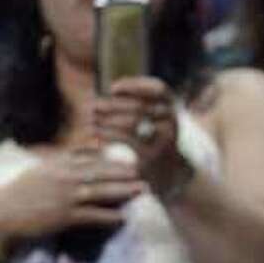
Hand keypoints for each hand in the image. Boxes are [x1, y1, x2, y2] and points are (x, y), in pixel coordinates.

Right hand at [0, 146, 140, 241]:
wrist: (5, 212)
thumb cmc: (23, 192)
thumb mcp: (43, 169)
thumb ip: (66, 159)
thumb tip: (92, 149)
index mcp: (58, 165)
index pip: (90, 160)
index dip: (112, 162)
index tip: (130, 162)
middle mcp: (64, 178)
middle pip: (99, 174)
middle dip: (122, 174)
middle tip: (142, 175)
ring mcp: (65, 197)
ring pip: (99, 192)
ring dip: (122, 191)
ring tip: (140, 191)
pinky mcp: (64, 216)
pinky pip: (91, 215)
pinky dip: (108, 216)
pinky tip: (122, 218)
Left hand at [89, 78, 188, 202]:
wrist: (168, 178)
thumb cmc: (153, 143)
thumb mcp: (153, 121)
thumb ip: (136, 104)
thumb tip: (112, 89)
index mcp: (173, 111)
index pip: (159, 88)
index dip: (135, 84)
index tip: (113, 88)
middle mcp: (173, 124)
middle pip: (140, 105)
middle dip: (112, 104)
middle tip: (92, 104)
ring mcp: (163, 142)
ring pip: (133, 120)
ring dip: (107, 116)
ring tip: (90, 117)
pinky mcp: (151, 157)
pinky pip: (126, 139)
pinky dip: (106, 132)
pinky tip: (93, 131)